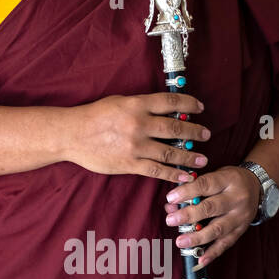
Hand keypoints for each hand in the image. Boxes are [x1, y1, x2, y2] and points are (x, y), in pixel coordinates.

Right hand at [65, 93, 210, 184]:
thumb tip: (166, 108)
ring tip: (202, 159)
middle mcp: (139, 124)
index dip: (190, 105)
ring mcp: (135, 146)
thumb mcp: (119, 101)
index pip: (171, 102)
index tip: (200, 109)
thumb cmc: (94, 116)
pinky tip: (184, 176)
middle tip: (206, 135)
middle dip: (195, 132)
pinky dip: (173, 174)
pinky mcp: (129, 164)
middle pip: (176, 129)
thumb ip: (142, 105)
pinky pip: (157, 170)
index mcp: (137, 105)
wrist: (72, 134)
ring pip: (170, 153)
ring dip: (189, 157)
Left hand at [163, 164, 261, 268]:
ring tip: (181, 242)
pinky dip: (212, 253)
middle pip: (211, 208)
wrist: (256, 187)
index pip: (205, 185)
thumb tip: (171, 206)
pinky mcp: (241, 230)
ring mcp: (240, 216)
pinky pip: (226, 244)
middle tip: (171, 220)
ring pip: (218, 229)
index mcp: (228, 180)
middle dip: (188, 215)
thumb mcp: (215, 176)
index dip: (187, 192)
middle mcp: (236, 198)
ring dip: (197, 237)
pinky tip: (200, 260)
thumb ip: (193, 189)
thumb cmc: (230, 181)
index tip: (170, 198)